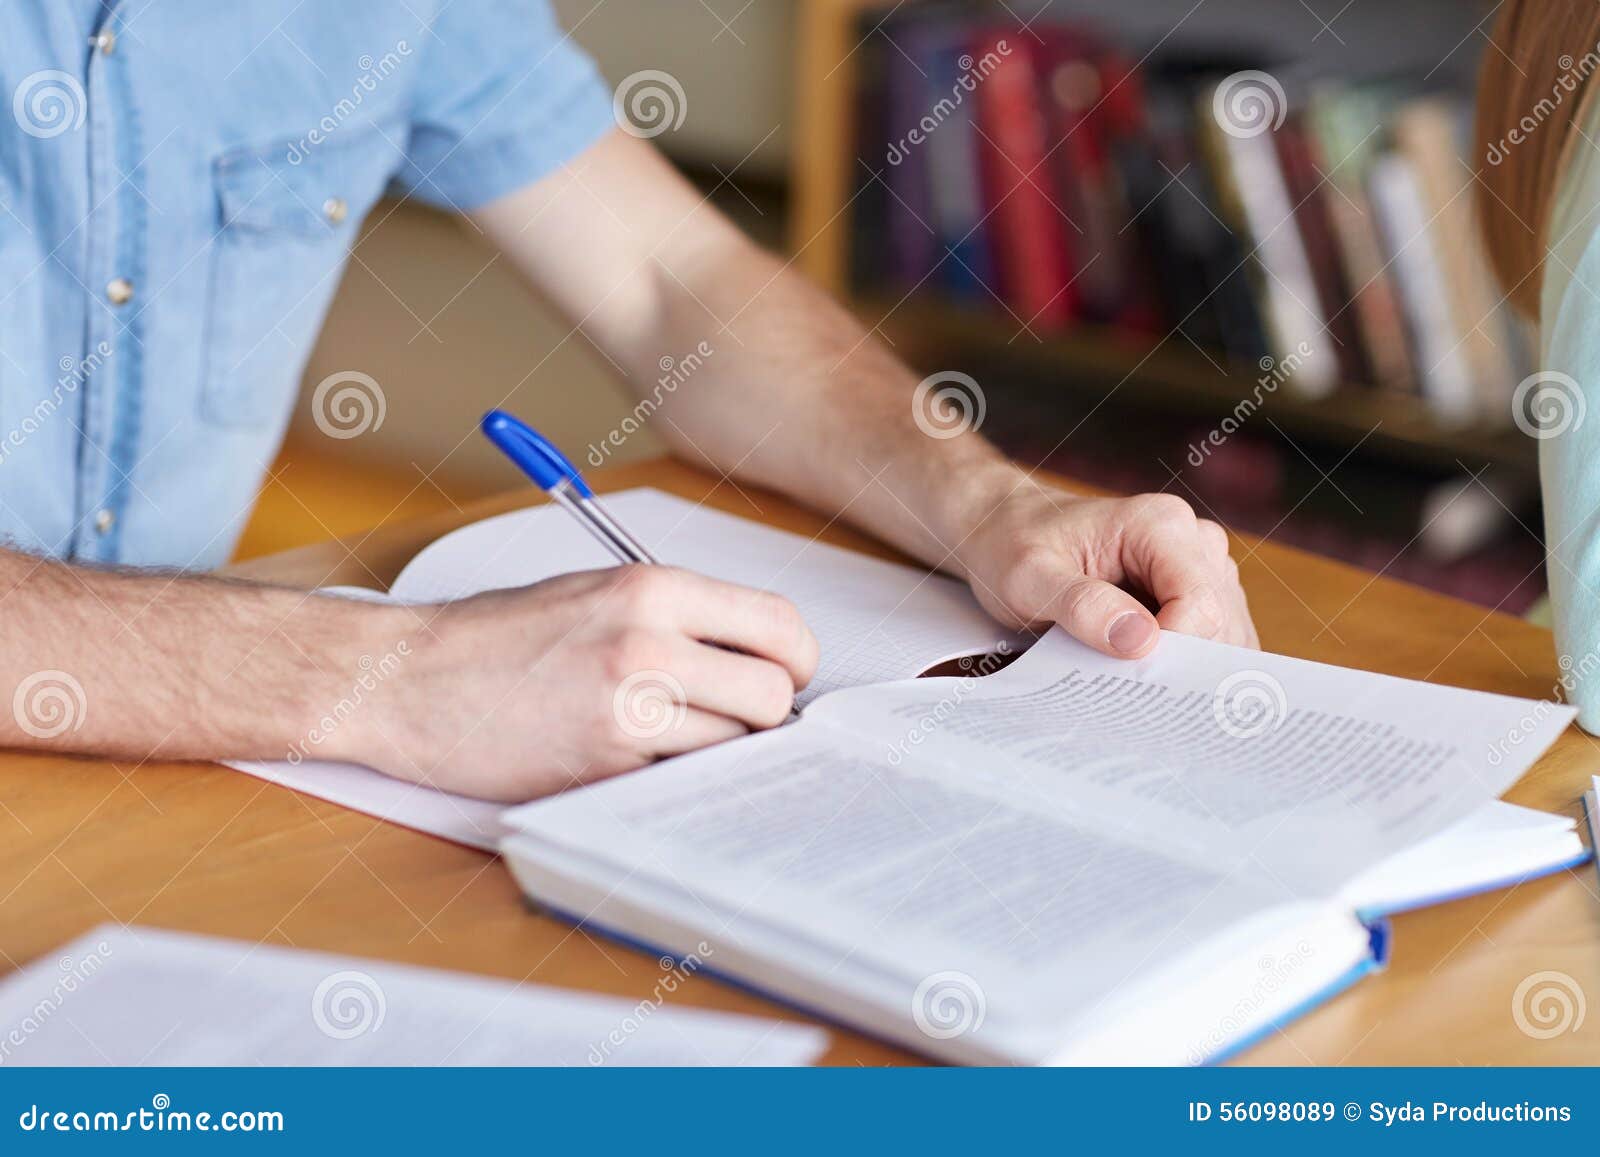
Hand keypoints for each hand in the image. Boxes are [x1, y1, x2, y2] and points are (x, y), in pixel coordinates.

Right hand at [337, 566, 817, 801]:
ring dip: (719, 748)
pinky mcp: (601, 767)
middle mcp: (648, 643)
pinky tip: (636, 757)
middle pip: (774, 696)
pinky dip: (671, 775)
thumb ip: (678, 616)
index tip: (784, 674)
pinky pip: (677, 779)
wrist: (404, 680)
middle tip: (735, 716)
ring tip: (674, 736)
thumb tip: (754, 653)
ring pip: (734, 745)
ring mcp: (626, 710)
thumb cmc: (494, 637)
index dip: (795, 658)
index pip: (779, 624)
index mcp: (651, 588)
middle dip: (766, 714)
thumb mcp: (596, 592)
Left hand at [953, 482, 1257, 656]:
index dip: (1174, 650)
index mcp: (1160, 525)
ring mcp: (1199, 565)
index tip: (1128, 675)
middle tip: (1124, 686)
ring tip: (1130, 680)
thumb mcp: (1029, 578)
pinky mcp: (1194, 590)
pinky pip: (1211, 638)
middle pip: (1219, 622)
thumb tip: (1142, 641)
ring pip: (1223, 634)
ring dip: (1185, 667)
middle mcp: (1193, 540)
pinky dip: (1185, 663)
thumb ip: (1082, 605)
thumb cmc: (1013, 547)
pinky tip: (1146, 675)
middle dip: (1180, 663)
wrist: (1005, 529)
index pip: (1200, 604)